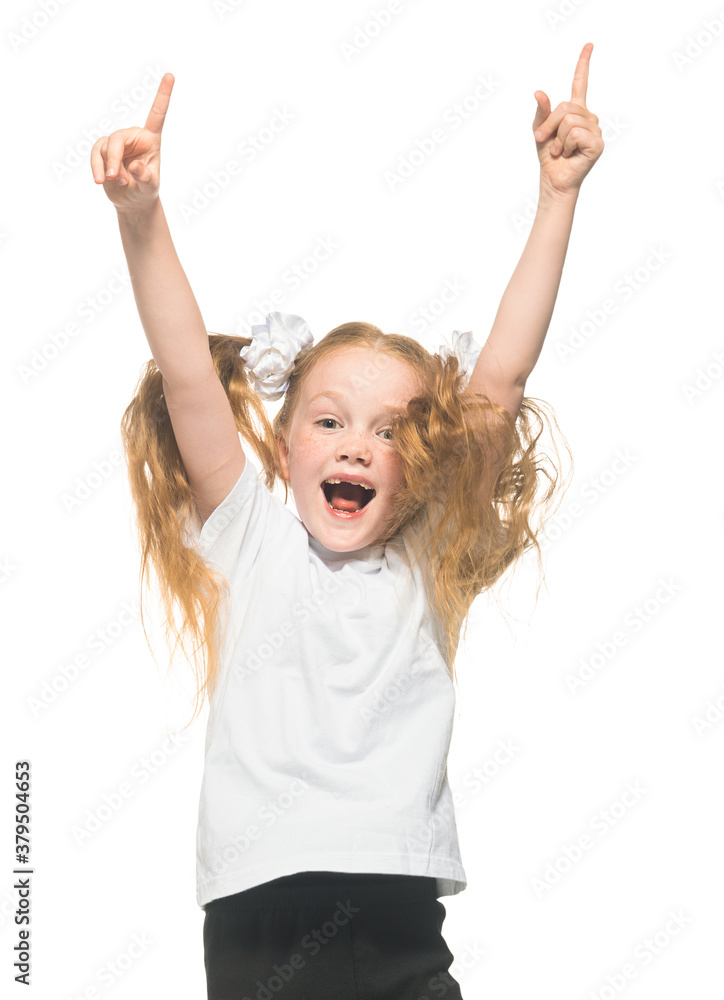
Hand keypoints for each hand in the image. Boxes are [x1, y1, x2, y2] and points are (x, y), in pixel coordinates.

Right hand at [90, 73, 174, 212]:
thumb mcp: (150, 187)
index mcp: (151, 139)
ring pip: (105, 147)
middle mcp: (133, 136)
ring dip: (108, 167)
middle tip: (117, 178)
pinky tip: (100, 180)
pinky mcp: (104, 149)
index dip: (163, 95)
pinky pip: (96, 153)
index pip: (157, 115)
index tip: (170, 75)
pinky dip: (96, 167)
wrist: (132, 200)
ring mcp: (117, 142)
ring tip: (115, 183)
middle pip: (117, 139)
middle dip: (114, 159)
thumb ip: (145, 177)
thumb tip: (135, 166)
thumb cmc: (145, 191)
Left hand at [532, 43, 603, 196]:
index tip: (588, 45)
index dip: (583, 64)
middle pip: (565, 107)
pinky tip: (570, 154)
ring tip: (561, 150)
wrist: (554, 179)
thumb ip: (541, 111)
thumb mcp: (539, 130)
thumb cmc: (549, 156)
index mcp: (575, 111)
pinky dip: (566, 145)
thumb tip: (538, 92)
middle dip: (549, 125)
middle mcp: (588, 117)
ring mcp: (595, 129)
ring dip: (558, 139)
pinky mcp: (597, 143)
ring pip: (569, 121)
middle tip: (546, 141)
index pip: (580, 83)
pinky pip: (575, 133)